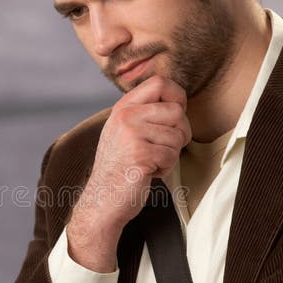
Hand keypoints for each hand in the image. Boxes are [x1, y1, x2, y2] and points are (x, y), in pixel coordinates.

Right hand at [67, 76, 190, 270]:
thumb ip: (145, 113)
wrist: (102, 200)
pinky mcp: (139, 154)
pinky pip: (171, 155)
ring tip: (151, 162)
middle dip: (179, 133)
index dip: (177, 98)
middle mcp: (125, 116)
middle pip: (176, 111)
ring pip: (177, 135)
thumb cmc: (120, 168)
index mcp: (123, 107)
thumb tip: (179, 101)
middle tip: (163, 148)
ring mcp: (131, 134)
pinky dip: (165, 168)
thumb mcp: (125, 131)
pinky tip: (147, 172)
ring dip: (171, 154)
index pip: (160, 83)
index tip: (175, 117)